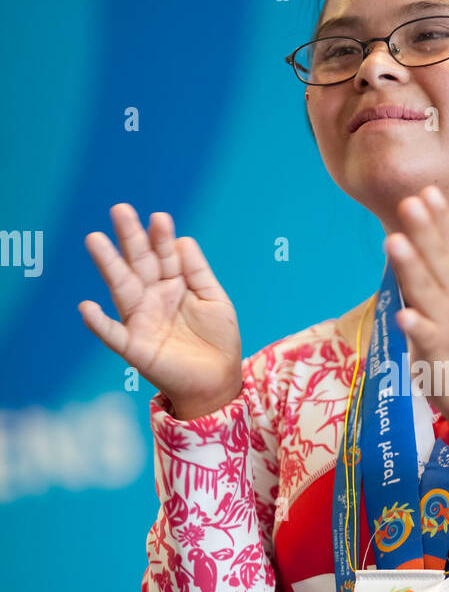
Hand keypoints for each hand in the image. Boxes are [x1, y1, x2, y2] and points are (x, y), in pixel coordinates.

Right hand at [78, 204, 242, 418]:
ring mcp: (141, 321)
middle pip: (139, 264)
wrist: (219, 382)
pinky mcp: (135, 348)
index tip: (159, 217)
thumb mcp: (215, 300)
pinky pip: (113, 335)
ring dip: (108, 265)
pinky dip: (99, 323)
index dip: (161, 237)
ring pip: (122, 289)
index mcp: (172, 284)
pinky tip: (87, 307)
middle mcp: (152, 298)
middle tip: (120, 209)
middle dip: (130, 238)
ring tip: (95, 240)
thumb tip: (183, 240)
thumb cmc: (217, 340)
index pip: (163, 255)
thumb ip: (198, 272)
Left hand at [384, 186, 448, 422]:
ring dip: (411, 267)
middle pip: (440, 260)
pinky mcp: (438, 350)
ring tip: (394, 242)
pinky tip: (402, 313)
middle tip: (409, 202)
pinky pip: (424, 335)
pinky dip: (414, 324)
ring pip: (427, 291)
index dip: (442, 219)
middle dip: (425, 231)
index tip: (429, 191)